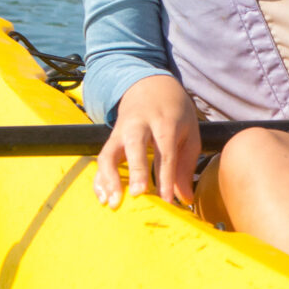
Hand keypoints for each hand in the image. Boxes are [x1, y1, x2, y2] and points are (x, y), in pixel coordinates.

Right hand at [96, 75, 199, 209]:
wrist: (150, 85)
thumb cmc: (174, 112)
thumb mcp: (189, 132)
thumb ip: (186, 165)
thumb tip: (185, 198)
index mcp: (164, 122)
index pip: (165, 151)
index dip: (166, 177)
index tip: (166, 200)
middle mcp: (139, 125)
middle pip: (134, 145)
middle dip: (135, 170)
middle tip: (137, 194)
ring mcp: (120, 131)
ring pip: (109, 153)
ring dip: (109, 179)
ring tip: (114, 203)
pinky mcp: (110, 139)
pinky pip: (101, 159)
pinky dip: (99, 179)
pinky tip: (103, 197)